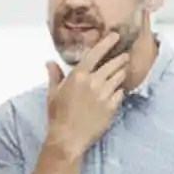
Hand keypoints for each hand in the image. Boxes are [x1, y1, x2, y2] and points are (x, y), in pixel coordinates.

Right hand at [45, 31, 129, 156]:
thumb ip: (54, 76)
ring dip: (121, 73)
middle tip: (124, 56)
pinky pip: (121, 93)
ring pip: (120, 76)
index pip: (96, 53)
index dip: (107, 42)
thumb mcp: (53, 93)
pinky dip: (119, 90)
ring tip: (121, 72)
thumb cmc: (58, 116)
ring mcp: (104, 94)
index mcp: (78, 76)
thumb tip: (50, 63)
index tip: (115, 36)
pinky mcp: (112, 106)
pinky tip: (116, 92)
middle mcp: (93, 82)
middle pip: (114, 64)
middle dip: (120, 58)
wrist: (68, 138)